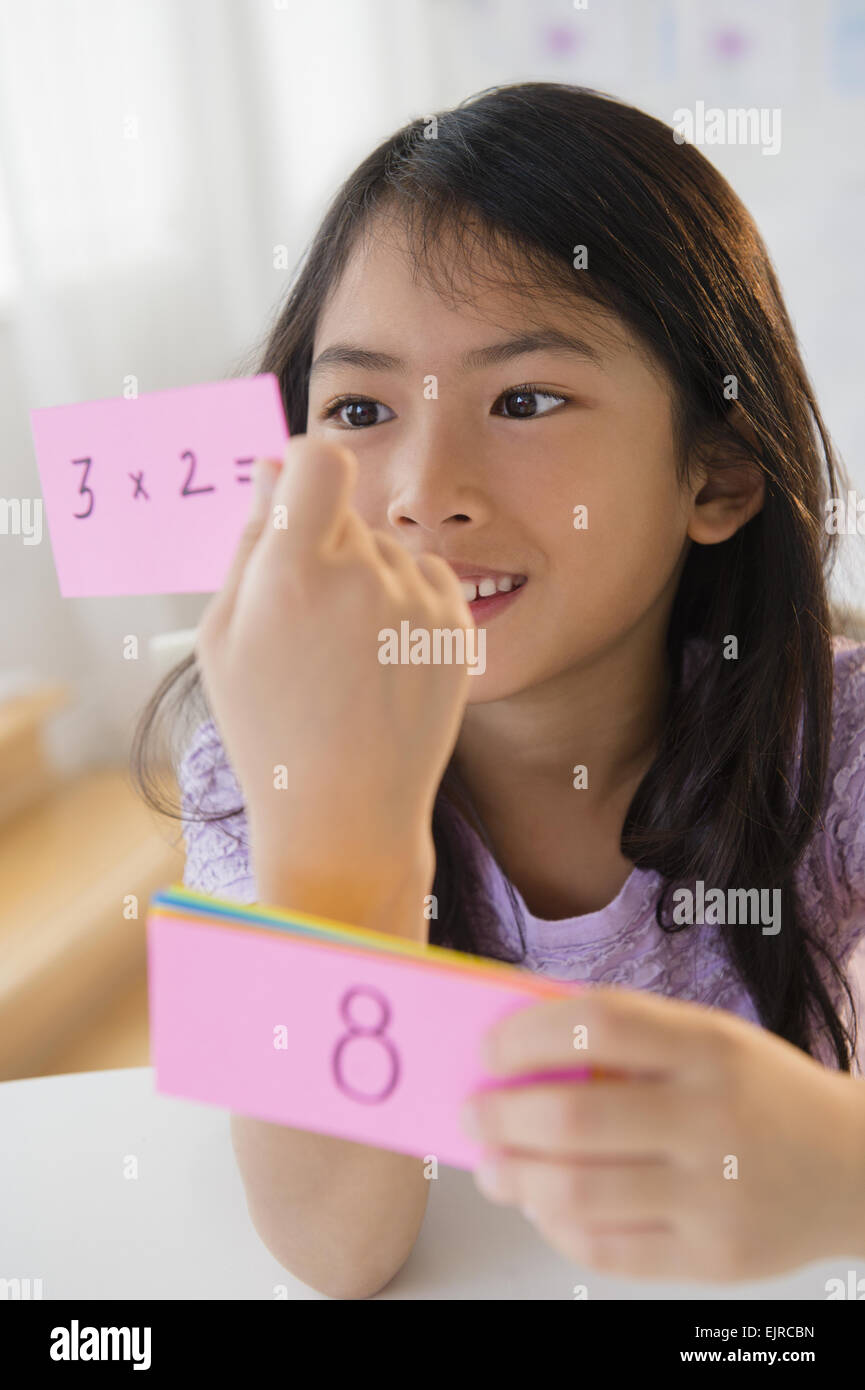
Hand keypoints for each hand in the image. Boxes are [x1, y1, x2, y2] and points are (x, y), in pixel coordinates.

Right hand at [194, 437, 472, 930]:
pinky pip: (427, 578)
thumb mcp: (226, 637)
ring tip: (347, 655)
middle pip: (348, 512)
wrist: (347, 813)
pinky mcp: (457, 628)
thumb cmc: (270, 729)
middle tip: (308, 620)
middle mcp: (365, 577)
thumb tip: (273, 467)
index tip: (298, 498)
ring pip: (388, 548)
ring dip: (367, 577)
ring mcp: (419, 604)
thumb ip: (252, 541)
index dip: (304, 470)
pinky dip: (405, 602)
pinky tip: (382, 659)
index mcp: (294, 574)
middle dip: (325, 544)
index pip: (318, 459)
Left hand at [461, 986, 864, 1279]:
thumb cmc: (759, 1093)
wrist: (854, 1168)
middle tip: (474, 1113)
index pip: (595, 1025)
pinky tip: (543, 1206)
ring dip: (514, 1177)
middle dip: (501, 1115)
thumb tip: (520, 1052)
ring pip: (577, 1191)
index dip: (524, 1035)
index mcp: (709, 1046)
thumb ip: (629, 1040)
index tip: (487, 1048)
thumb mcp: (711, 1040)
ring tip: (494, 1167)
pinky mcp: (714, 1258)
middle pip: (573, 1116)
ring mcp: (716, 1194)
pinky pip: (607, 1249)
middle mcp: (713, 1117)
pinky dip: (557, 1227)